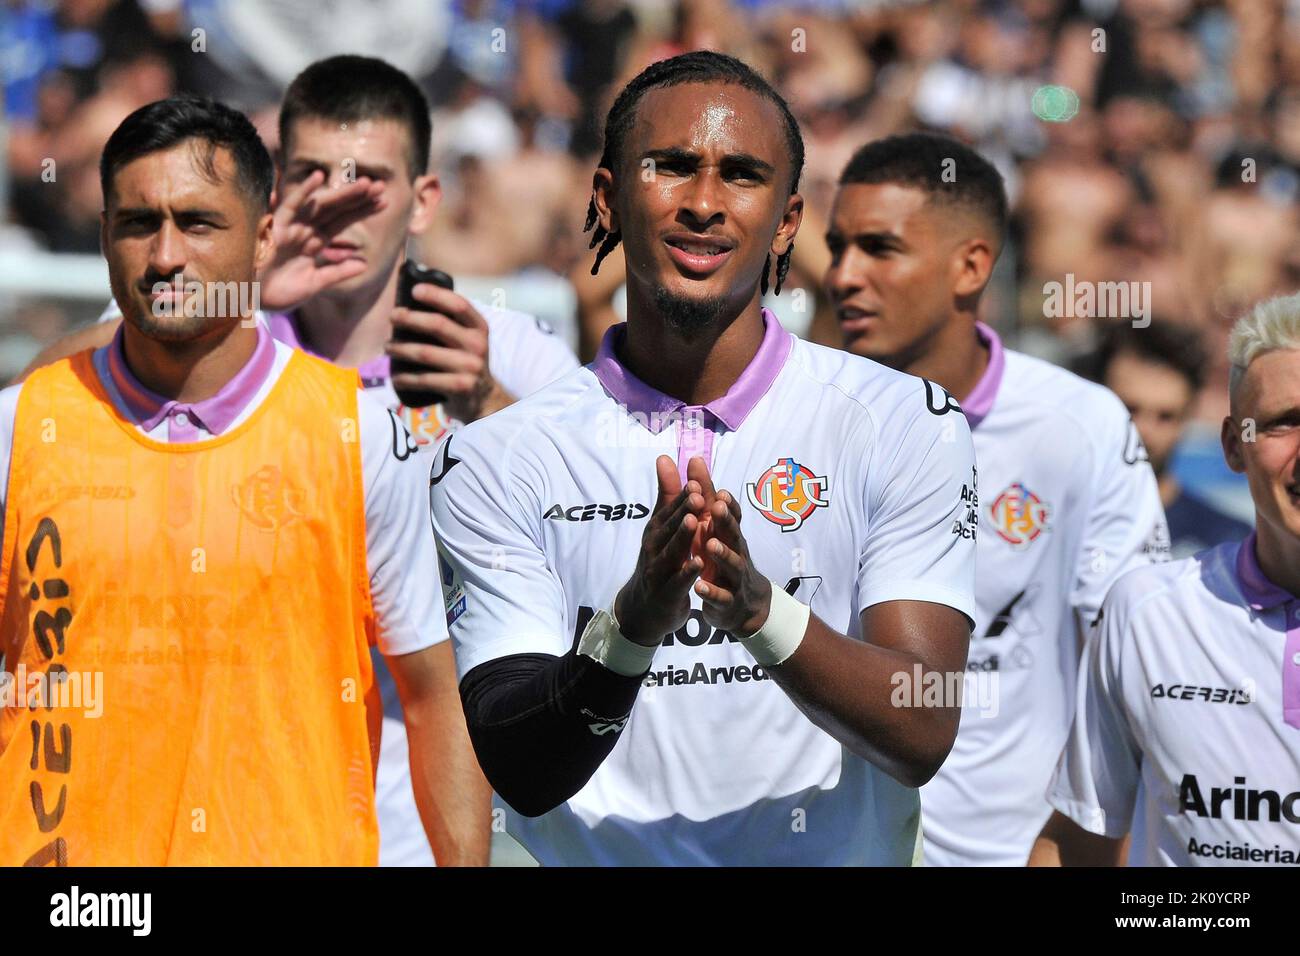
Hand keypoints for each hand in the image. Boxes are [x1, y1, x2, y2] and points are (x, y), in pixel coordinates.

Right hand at [258, 170, 386, 310]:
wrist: (247, 301)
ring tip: (364, 184)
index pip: (341, 222)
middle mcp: (303, 231)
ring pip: (320, 206)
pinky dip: (303, 192)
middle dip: (357, 199)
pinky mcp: (274, 229)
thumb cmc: (275, 292)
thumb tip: (364, 265)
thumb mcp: (313, 284)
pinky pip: (290, 207)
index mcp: (313, 243)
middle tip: (380, 187)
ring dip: (341, 194)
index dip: (361, 211)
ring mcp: (290, 228)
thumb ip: (336, 273)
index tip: (384, 202)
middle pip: (335, 211)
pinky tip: (319, 178)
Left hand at [386, 283, 506, 422]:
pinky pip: (424, 380)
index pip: (459, 305)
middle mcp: (477, 345)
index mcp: (479, 328)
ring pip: (425, 353)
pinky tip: (395, 377)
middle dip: (409, 318)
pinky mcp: (460, 387)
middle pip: (437, 325)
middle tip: (392, 317)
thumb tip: (410, 306)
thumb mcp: (469, 341)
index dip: (436, 295)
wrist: (485, 401)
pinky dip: (405, 379)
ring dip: (400, 348)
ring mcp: (470, 367)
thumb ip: (452, 325)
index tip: (414, 290)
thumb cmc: (467, 364)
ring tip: (387, 347)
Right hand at [614, 456, 706, 646]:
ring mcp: (658, 571)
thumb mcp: (661, 527)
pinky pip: (677, 582)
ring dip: (683, 537)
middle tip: (698, 494)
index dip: (682, 496)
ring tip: (696, 522)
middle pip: (669, 527)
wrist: (645, 608)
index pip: (670, 510)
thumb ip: (667, 495)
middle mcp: (654, 547)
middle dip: (683, 510)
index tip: (695, 480)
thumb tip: (665, 458)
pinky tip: (699, 564)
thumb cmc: (658, 560)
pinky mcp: (666, 593)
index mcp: (656, 530)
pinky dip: (686, 573)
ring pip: (671, 552)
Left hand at [691, 461, 771, 637]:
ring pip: (732, 564)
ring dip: (722, 554)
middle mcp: (735, 551)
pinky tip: (699, 587)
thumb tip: (694, 458)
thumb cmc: (723, 557)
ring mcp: (733, 577)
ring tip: (709, 545)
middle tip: (716, 507)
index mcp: (728, 533)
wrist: (741, 604)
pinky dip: (711, 591)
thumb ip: (704, 496)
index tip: (718, 490)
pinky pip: (721, 596)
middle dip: (726, 520)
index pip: (731, 514)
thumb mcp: (714, 527)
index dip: (726, 503)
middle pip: (734, 534)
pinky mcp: (727, 600)